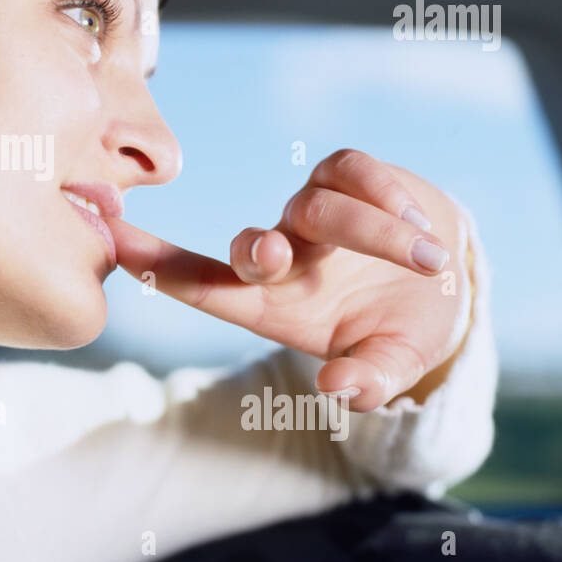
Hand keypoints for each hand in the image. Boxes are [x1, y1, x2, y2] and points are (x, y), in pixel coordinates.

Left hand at [106, 149, 472, 411]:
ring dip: (375, 233)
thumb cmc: (400, 330)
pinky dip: (387, 195)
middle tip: (277, 259)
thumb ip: (371, 381)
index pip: (203, 286)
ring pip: (318, 207)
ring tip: (429, 261)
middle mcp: (284, 255)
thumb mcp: (392, 364)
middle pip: (252, 246)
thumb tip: (338, 390)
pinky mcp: (347, 177)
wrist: (448, 280)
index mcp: (273, 305)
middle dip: (254, 250)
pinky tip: (421, 224)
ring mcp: (311, 212)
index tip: (113, 245)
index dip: (159, 268)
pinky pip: (354, 171)